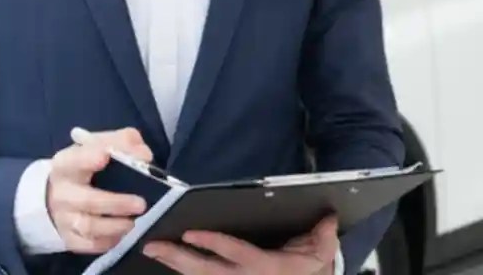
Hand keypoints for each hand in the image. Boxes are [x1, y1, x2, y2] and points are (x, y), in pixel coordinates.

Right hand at [46, 127, 151, 253]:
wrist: (58, 193)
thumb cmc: (86, 166)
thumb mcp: (99, 145)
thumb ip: (123, 142)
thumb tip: (143, 156)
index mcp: (67, 165)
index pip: (74, 160)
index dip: (88, 158)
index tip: (105, 156)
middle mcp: (63, 192)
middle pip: (87, 200)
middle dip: (116, 203)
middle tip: (141, 204)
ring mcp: (65, 218)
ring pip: (89, 227)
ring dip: (115, 226)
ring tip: (134, 222)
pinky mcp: (70, 239)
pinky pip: (90, 245)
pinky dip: (109, 241)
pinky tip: (124, 234)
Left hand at [142, 214, 338, 273]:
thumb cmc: (312, 272)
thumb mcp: (322, 253)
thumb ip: (323, 234)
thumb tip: (328, 214)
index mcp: (266, 268)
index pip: (235, 253)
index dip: (213, 244)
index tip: (190, 234)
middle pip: (205, 271)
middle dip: (178, 258)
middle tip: (154, 246)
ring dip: (176, 265)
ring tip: (156, 250)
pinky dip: (188, 273)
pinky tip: (171, 264)